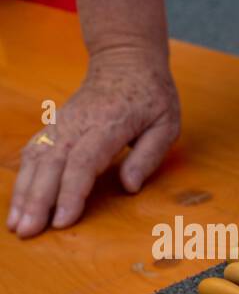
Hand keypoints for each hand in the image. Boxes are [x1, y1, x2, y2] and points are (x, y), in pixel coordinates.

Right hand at [7, 50, 179, 237]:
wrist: (126, 62)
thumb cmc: (152, 96)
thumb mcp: (166, 125)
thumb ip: (148, 157)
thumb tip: (130, 187)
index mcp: (108, 125)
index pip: (83, 163)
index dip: (70, 193)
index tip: (61, 220)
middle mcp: (77, 124)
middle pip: (51, 165)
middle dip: (37, 201)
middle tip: (27, 231)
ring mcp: (62, 123)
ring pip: (35, 159)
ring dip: (23, 193)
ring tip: (16, 223)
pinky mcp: (55, 125)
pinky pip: (33, 151)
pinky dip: (22, 176)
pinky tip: (17, 200)